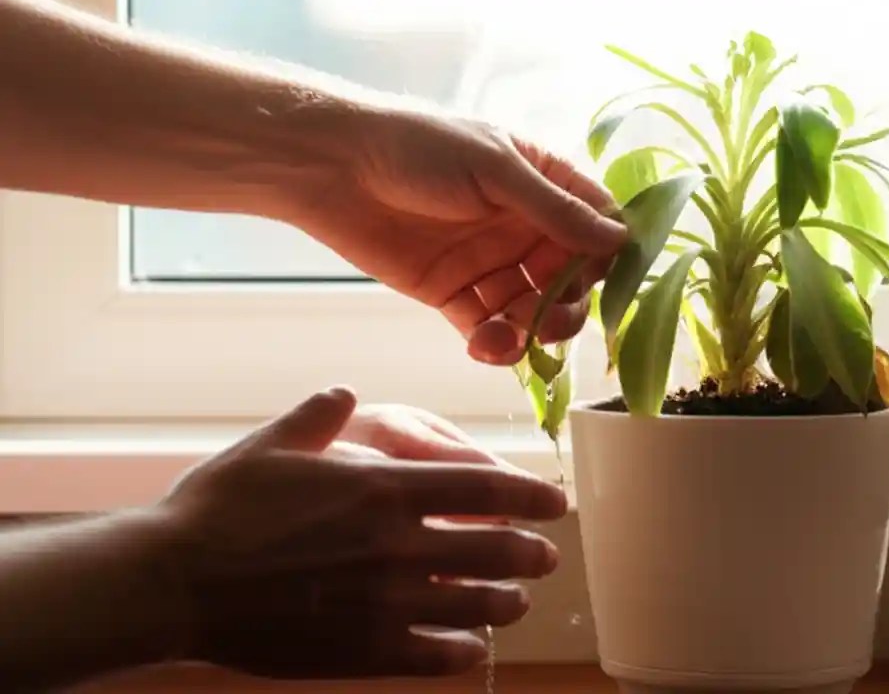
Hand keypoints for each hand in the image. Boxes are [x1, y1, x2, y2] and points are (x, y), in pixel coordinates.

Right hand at [157, 387, 566, 679]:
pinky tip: (472, 646)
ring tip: (516, 600)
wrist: (173, 584)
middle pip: (498, 550)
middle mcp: (399, 544)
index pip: (488, 488)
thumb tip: (345, 393)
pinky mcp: (365, 651)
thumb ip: (320, 416)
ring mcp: (386, 601)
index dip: (532, 496)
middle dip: (533, 553)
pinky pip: (438, 655)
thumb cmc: (218, 508)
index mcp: (384, 487)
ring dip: (508, 601)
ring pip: (479, 605)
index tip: (554, 503)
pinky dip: (465, 650)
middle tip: (546, 556)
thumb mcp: (272, 443)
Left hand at [285, 107, 624, 365]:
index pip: (597, 224)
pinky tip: (487, 347)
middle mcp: (523, 226)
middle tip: (552, 319)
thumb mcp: (494, 169)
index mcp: (542, 182)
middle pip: (572, 277)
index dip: (605, 254)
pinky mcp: (455, 294)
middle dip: (569, 303)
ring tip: (517, 335)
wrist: (332, 168)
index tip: (598, 276)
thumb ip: (555, 209)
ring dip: (534, 329)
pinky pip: (491, 329)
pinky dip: (496, 345)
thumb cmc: (416, 148)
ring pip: (534, 310)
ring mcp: (490, 262)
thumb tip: (619, 238)